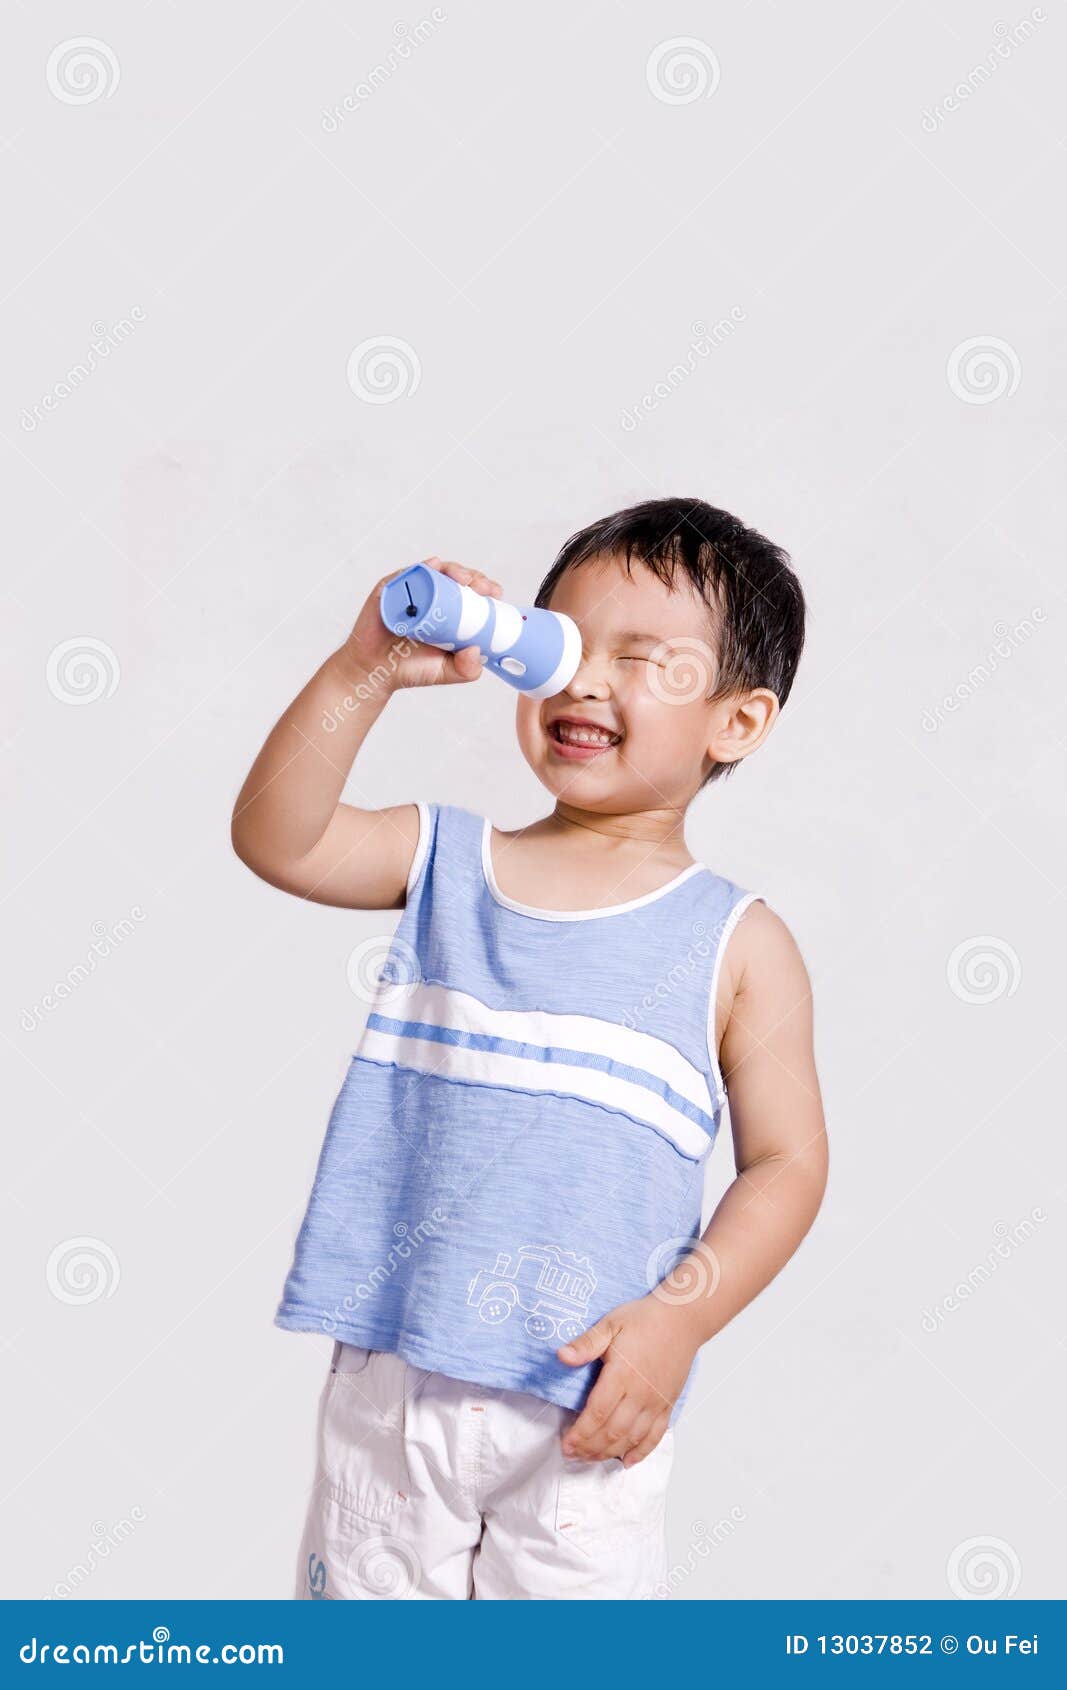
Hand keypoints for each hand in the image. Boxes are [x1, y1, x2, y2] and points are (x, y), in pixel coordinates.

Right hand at [336, 557, 502, 690]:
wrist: (375, 673)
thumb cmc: (410, 669)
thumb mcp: (447, 672)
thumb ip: (467, 668)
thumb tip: (476, 650)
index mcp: (449, 612)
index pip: (472, 593)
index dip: (486, 589)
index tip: (495, 595)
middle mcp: (432, 597)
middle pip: (457, 577)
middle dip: (474, 577)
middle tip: (482, 588)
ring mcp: (411, 592)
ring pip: (436, 571)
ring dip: (454, 569)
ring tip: (463, 579)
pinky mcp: (390, 589)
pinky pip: (406, 574)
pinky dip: (421, 569)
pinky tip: (435, 568)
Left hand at [557, 1295, 700, 1465]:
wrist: (682, 1319)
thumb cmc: (645, 1319)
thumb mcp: (610, 1324)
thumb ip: (586, 1343)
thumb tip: (561, 1356)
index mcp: (622, 1374)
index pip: (598, 1413)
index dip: (580, 1433)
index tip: (566, 1444)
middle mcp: (640, 1394)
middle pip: (612, 1432)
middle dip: (589, 1448)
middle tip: (572, 1454)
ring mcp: (656, 1402)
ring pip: (631, 1438)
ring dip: (609, 1453)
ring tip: (591, 1459)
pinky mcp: (668, 1405)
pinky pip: (655, 1436)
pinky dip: (641, 1452)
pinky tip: (627, 1461)